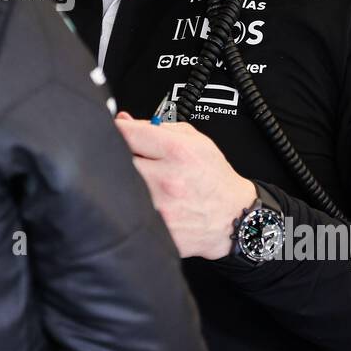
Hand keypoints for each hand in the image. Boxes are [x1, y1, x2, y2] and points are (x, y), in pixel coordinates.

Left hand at [114, 111, 257, 259]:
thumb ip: (157, 127)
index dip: (117, 130)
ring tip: (142, 182)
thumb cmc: (213, 177)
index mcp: (177, 152)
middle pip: (118, 160)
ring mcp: (161, 208)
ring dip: (124, 183)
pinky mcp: (157, 231)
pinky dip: (131, 206)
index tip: (116, 132)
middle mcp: (167, 180)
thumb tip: (124, 120)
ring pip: (120, 188)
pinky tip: (146, 202)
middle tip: (134, 160)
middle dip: (121, 157)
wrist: (233, 217)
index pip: (127, 133)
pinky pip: (129, 212)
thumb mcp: (196, 141)